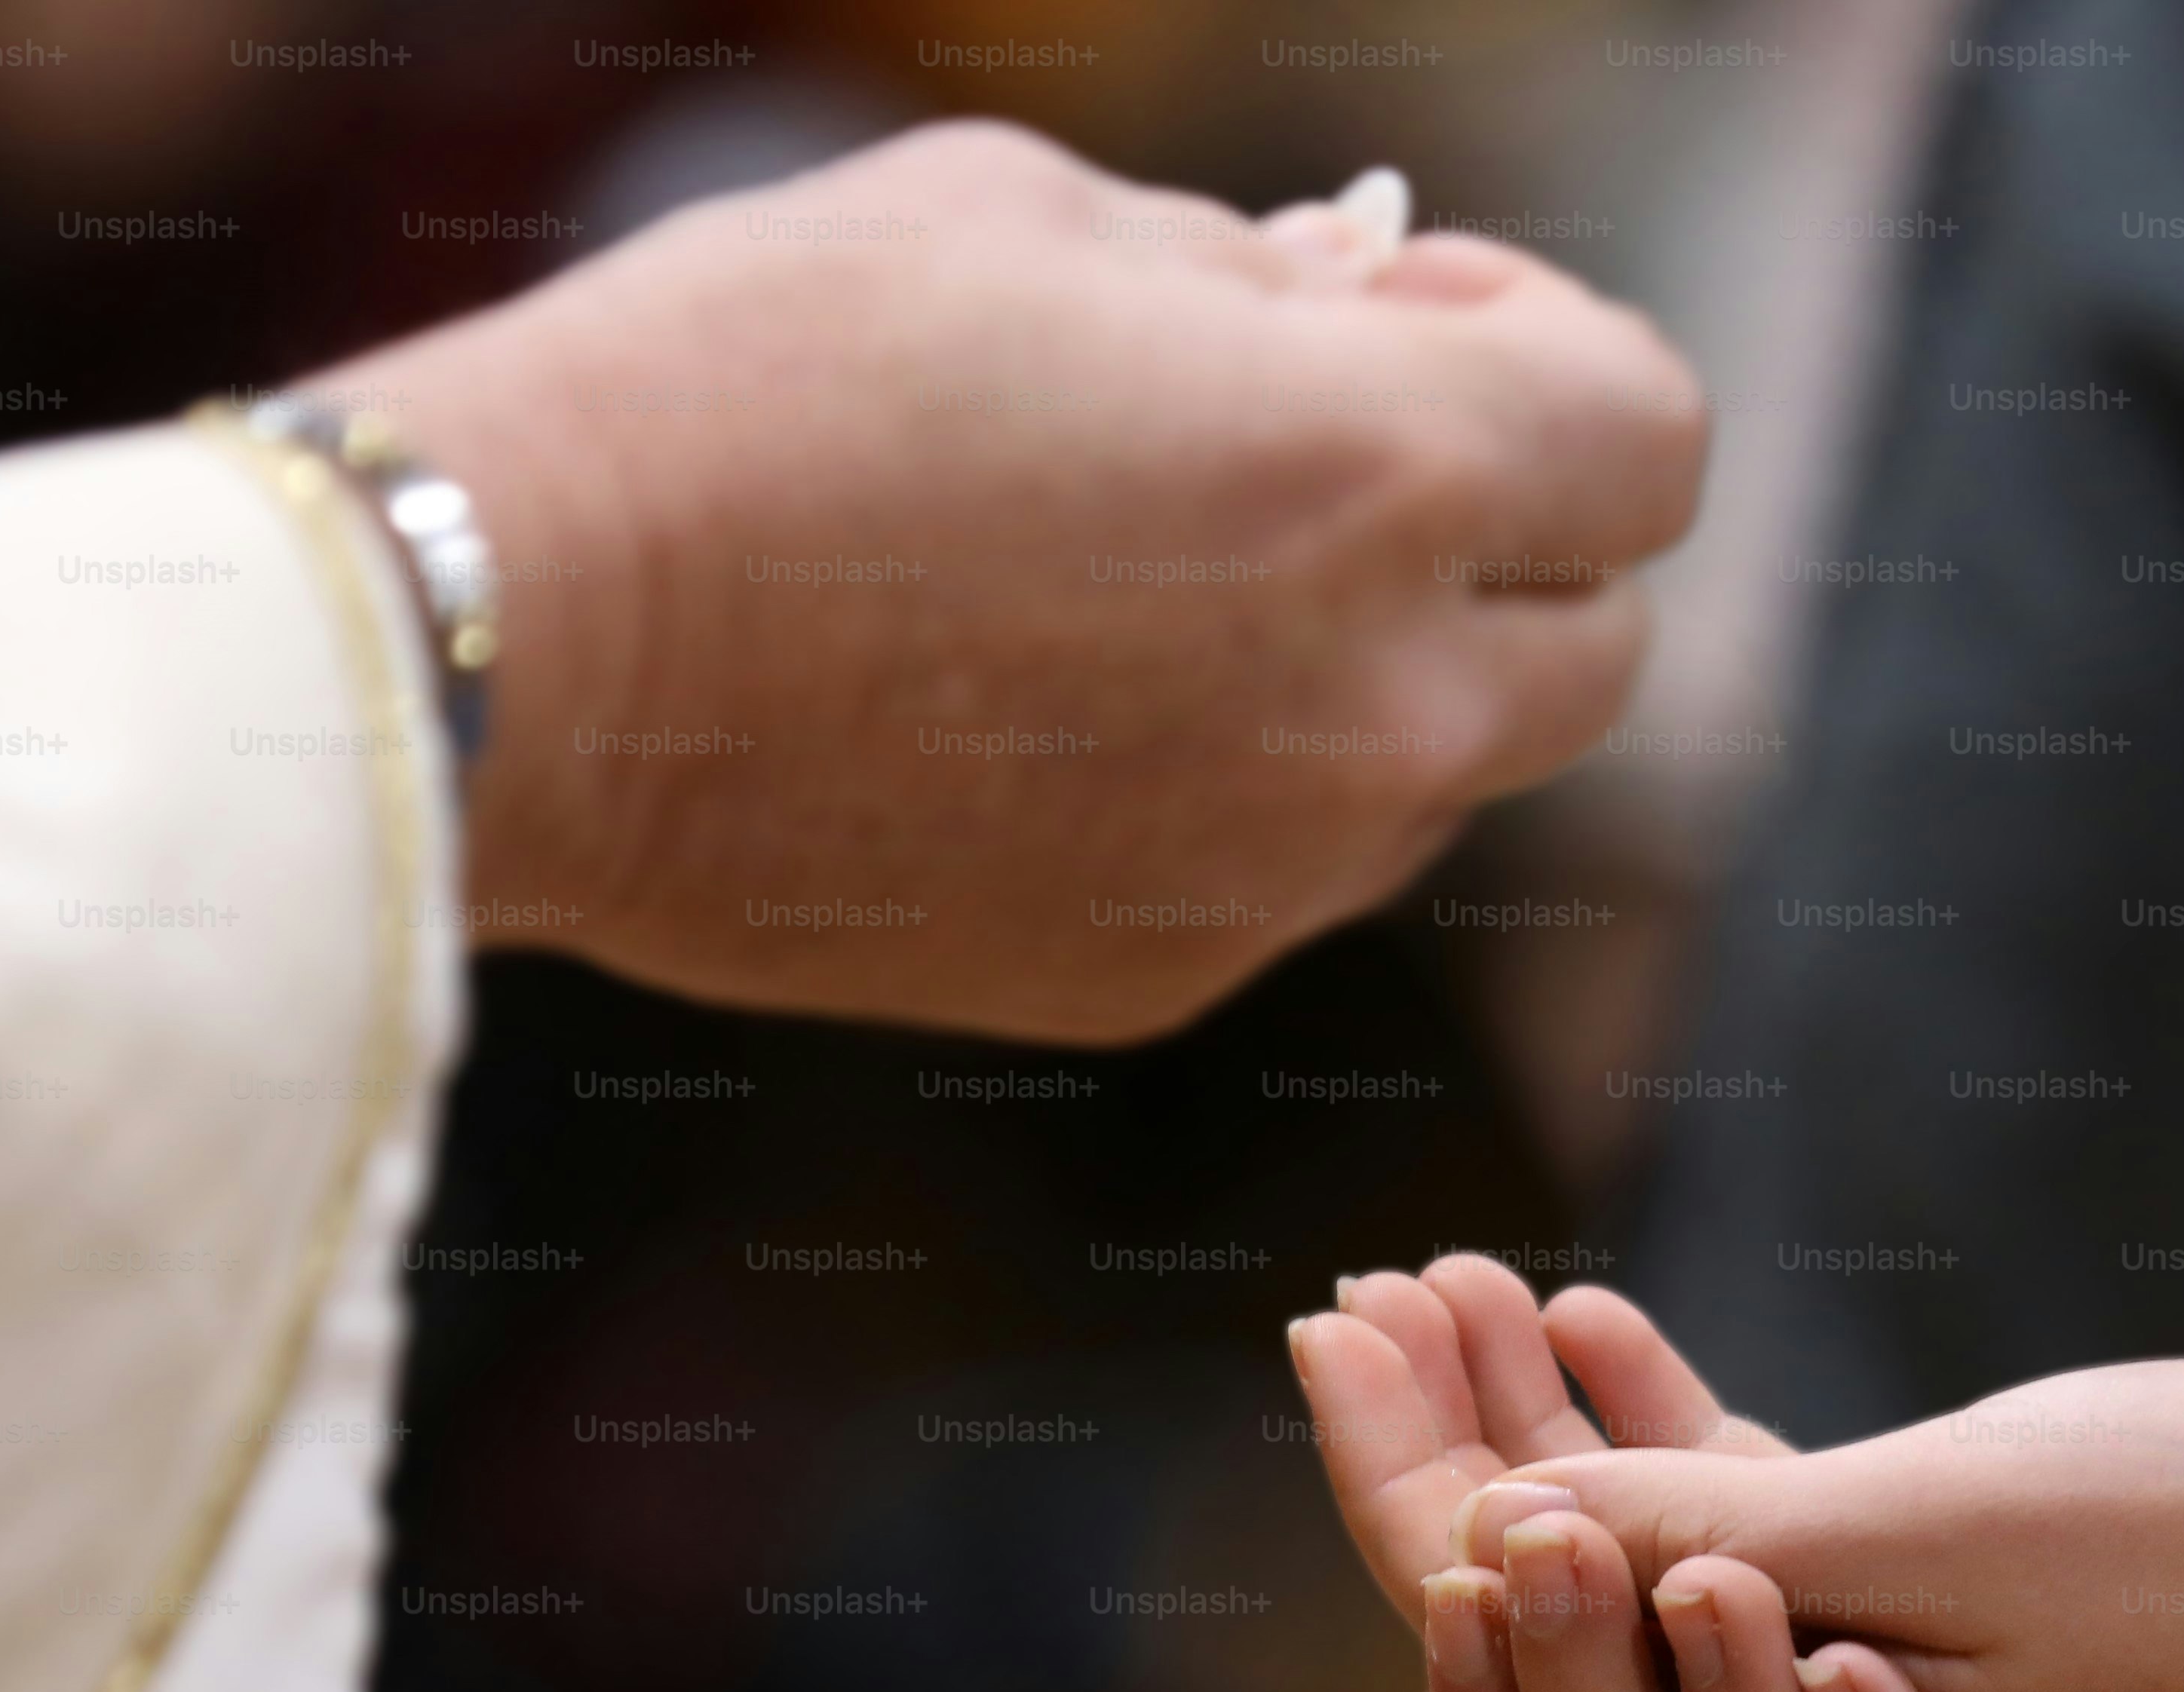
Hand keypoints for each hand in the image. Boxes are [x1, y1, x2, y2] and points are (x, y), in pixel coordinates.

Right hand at [318, 123, 1707, 1042]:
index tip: (1413, 312)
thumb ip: (1265, 282)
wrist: (529, 647)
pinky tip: (1060, 709)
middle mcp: (1376, 707)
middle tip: (1334, 456)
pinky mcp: (1160, 975)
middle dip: (1510, 540)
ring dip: (1379, 671)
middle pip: (1601, 645)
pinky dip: (1245, 787)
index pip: (1653, 438)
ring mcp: (1275, 872)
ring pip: (1445, 775)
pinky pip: (1287, 870)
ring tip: (1161, 581)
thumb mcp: (1039, 225)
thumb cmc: (757, 377)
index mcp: (1380, 473)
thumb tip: (1363, 303)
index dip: (1553, 351)